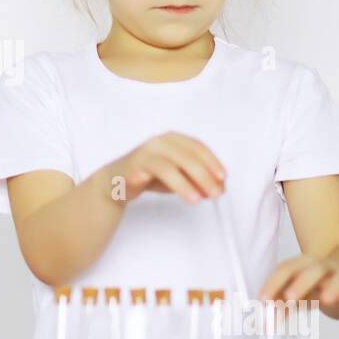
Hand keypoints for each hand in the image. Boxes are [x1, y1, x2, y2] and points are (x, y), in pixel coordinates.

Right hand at [110, 132, 226, 204]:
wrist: (115, 182)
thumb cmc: (149, 176)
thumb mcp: (179, 178)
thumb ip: (198, 181)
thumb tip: (221, 189)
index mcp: (173, 139)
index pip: (198, 147)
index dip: (213, 161)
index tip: (223, 178)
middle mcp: (162, 141)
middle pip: (190, 155)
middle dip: (206, 174)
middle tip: (217, 193)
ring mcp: (149, 150)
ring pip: (177, 162)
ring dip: (194, 180)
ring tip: (202, 199)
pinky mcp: (138, 163)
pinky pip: (163, 172)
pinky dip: (180, 184)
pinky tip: (189, 197)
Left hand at [259, 253, 338, 316]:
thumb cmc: (318, 282)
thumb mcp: (299, 288)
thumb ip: (282, 303)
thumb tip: (265, 323)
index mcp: (303, 265)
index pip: (286, 269)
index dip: (274, 283)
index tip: (263, 299)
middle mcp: (324, 267)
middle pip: (312, 270)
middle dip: (301, 283)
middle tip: (289, 298)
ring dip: (333, 287)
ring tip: (326, 300)